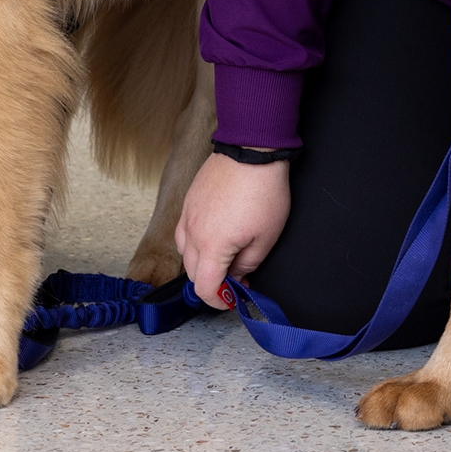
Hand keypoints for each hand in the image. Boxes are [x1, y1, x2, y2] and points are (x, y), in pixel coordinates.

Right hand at [175, 154, 290, 306]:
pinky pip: (184, 230)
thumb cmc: (263, 190)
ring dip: (202, 262)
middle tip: (236, 276)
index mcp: (212, 246)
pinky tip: (215, 234)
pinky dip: (196, 241)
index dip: (219, 301)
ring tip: (226, 255)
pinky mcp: (188, 201)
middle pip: (192, 273)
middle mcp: (192, 233)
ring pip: (184, 252)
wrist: (252, 149)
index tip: (232, 299)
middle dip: (212, 282)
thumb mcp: (266, 236)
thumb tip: (238, 275)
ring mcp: (187, 215)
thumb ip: (248, 263)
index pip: (205, 289)